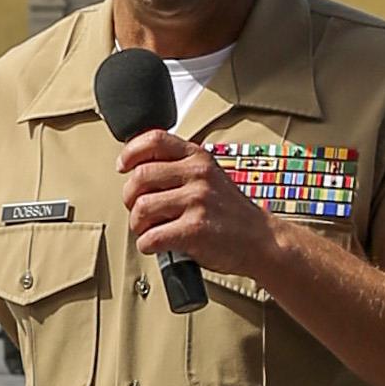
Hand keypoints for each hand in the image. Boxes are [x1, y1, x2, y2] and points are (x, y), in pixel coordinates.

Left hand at [115, 126, 279, 281]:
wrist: (261, 240)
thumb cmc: (231, 213)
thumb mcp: (210, 177)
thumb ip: (180, 169)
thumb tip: (139, 169)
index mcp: (199, 158)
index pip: (155, 140)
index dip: (131, 152)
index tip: (123, 166)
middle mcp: (199, 175)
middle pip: (140, 177)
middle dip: (130, 198)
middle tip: (139, 210)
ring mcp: (198, 202)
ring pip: (141, 209)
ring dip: (138, 225)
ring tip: (149, 230)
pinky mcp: (195, 230)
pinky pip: (151, 237)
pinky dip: (147, 245)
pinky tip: (157, 245)